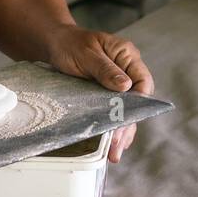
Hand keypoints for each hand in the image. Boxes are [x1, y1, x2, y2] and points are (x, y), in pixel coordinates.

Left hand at [46, 25, 153, 163]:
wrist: (55, 43)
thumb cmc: (70, 44)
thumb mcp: (86, 54)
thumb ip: (105, 69)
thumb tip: (126, 86)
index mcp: (126, 55)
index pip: (143, 81)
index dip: (139, 102)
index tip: (128, 119)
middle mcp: (127, 71)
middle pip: (135, 102)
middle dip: (127, 124)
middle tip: (117, 144)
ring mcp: (117, 84)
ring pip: (125, 111)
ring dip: (121, 132)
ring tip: (114, 153)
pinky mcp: (106, 95)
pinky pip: (114, 112)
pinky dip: (112, 128)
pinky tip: (110, 144)